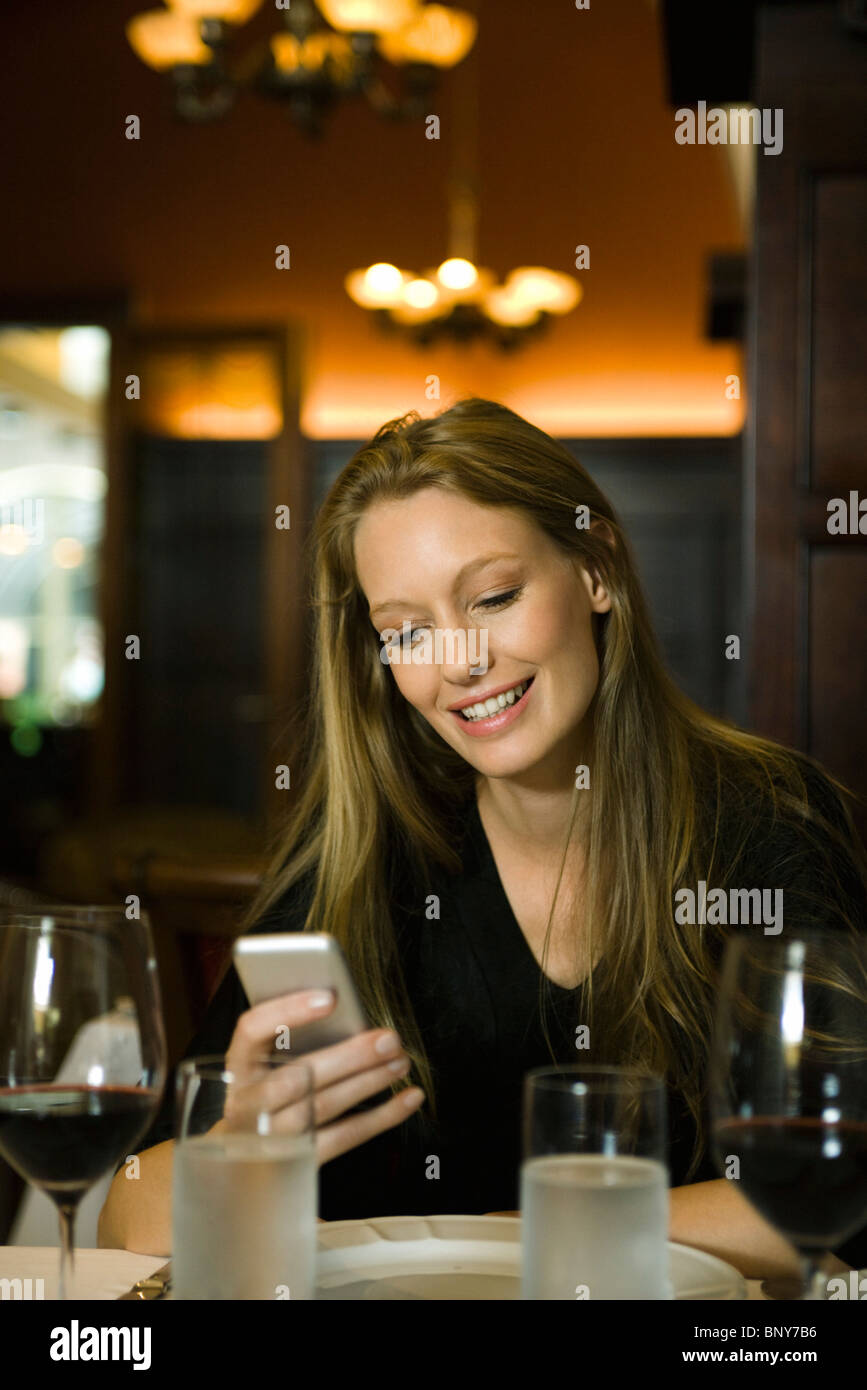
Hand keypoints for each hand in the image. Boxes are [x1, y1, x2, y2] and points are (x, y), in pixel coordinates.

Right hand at [219, 989, 424, 1164]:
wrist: (241, 1160)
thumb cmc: (263, 1093)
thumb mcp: (261, 1065)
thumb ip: (289, 1039)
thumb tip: (346, 1012)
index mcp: (236, 1067)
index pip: (252, 1030)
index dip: (288, 1011)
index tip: (330, 997)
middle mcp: (248, 1103)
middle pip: (299, 1076)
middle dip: (350, 1056)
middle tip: (389, 1039)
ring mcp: (272, 1137)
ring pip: (325, 1106)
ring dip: (370, 1081)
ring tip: (401, 1061)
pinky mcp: (300, 1161)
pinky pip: (345, 1137)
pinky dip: (383, 1117)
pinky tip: (409, 1098)